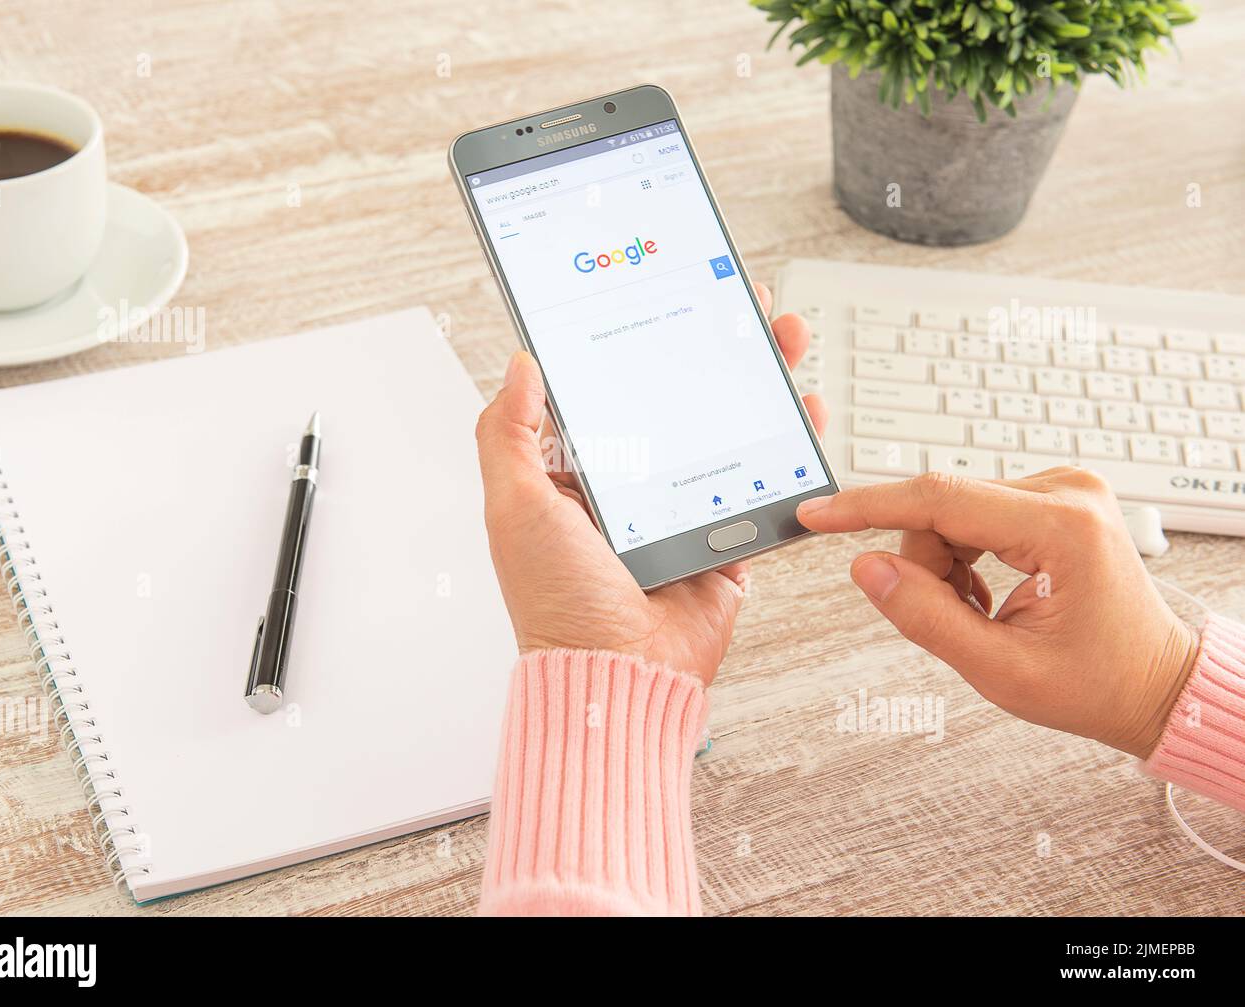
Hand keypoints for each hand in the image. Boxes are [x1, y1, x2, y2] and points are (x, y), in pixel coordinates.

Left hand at [475, 284, 825, 685]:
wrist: (621, 676)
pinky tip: (805, 413)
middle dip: (715, 350)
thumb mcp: (515, 508)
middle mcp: (632, 487)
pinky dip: (789, 451)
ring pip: (727, 431)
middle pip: (678, 400)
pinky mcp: (725, 542)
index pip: (611, 389)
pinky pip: (763, 485)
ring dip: (760, 384)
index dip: (639, 340)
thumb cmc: (559, 603)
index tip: (664, 296)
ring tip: (784, 340)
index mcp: (576, 474)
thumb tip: (519, 365)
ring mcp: (682, 511)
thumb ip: (508, 434)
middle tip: (742, 306)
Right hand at [797, 467, 1197, 756]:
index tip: (817, 514)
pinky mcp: (1054, 498)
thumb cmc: (1098, 684)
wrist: (1157, 684)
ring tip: (978, 612)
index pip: (939, 499)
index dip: (867, 507)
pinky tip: (987, 594)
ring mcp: (1063, 490)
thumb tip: (866, 568)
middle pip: (941, 507)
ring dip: (944, 563)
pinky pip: (974, 513)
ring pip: (952, 510)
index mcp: (1062, 527)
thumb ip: (925, 616)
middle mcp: (1066, 491)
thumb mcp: (1000, 670)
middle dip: (924, 563)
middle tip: (953, 617)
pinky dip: (963, 557)